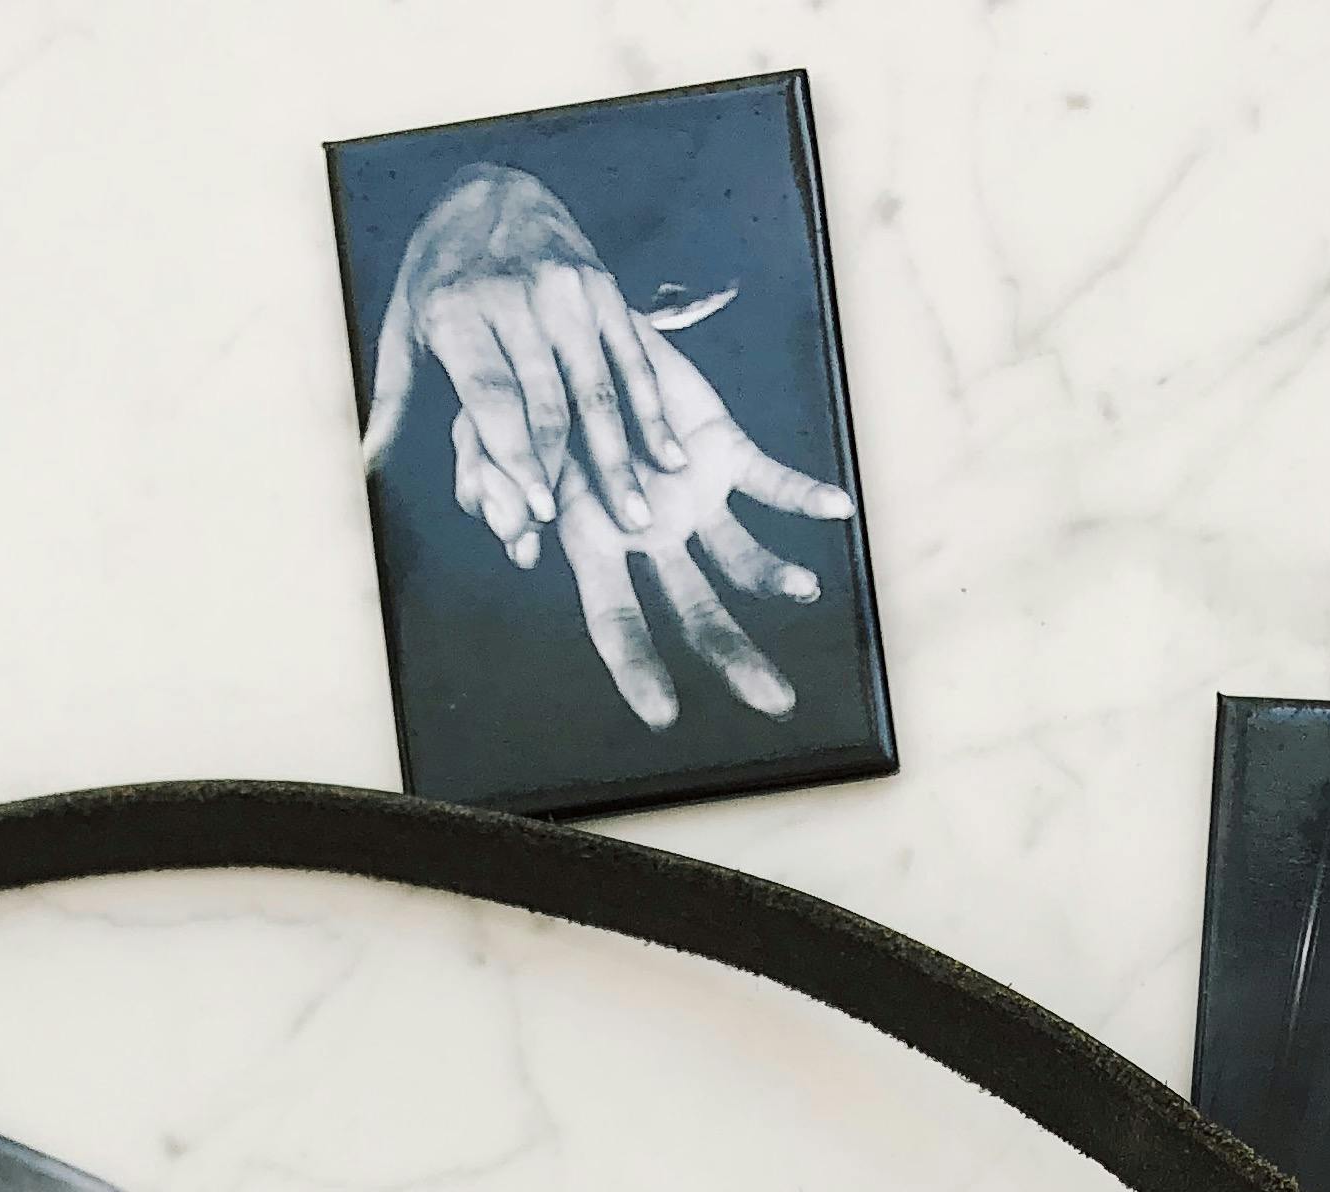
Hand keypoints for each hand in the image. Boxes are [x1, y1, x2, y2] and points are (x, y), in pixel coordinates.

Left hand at [364, 165, 686, 540]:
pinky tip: (667, 457)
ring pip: (597, 389)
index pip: (494, 400)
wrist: (490, 187)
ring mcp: (566, 292)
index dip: (519, 460)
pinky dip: (652, 412)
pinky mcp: (603, 289)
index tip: (539, 514)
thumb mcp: (403, 322)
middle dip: (571, 475)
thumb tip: (369, 461)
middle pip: (549, 404)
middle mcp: (515, 299)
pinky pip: (631, 359)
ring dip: (621, 458)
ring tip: (639, 514)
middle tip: (594, 534)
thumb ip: (392, 395)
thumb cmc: (440, 270)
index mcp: (458, 312)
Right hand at [475, 320, 853, 730]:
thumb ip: (491, 481)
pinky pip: (769, 480)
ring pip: (742, 557)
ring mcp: (692, 499)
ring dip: (775, 577)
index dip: (639, 668)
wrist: (578, 338)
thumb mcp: (491, 438)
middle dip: (735, 656)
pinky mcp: (722, 451)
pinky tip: (839, 507)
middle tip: (778, 702)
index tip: (664, 715)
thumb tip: (514, 537)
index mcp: (597, 545)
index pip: (618, 623)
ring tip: (805, 588)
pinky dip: (802, 494)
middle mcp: (652, 537)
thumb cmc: (527, 401)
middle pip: (698, 612)